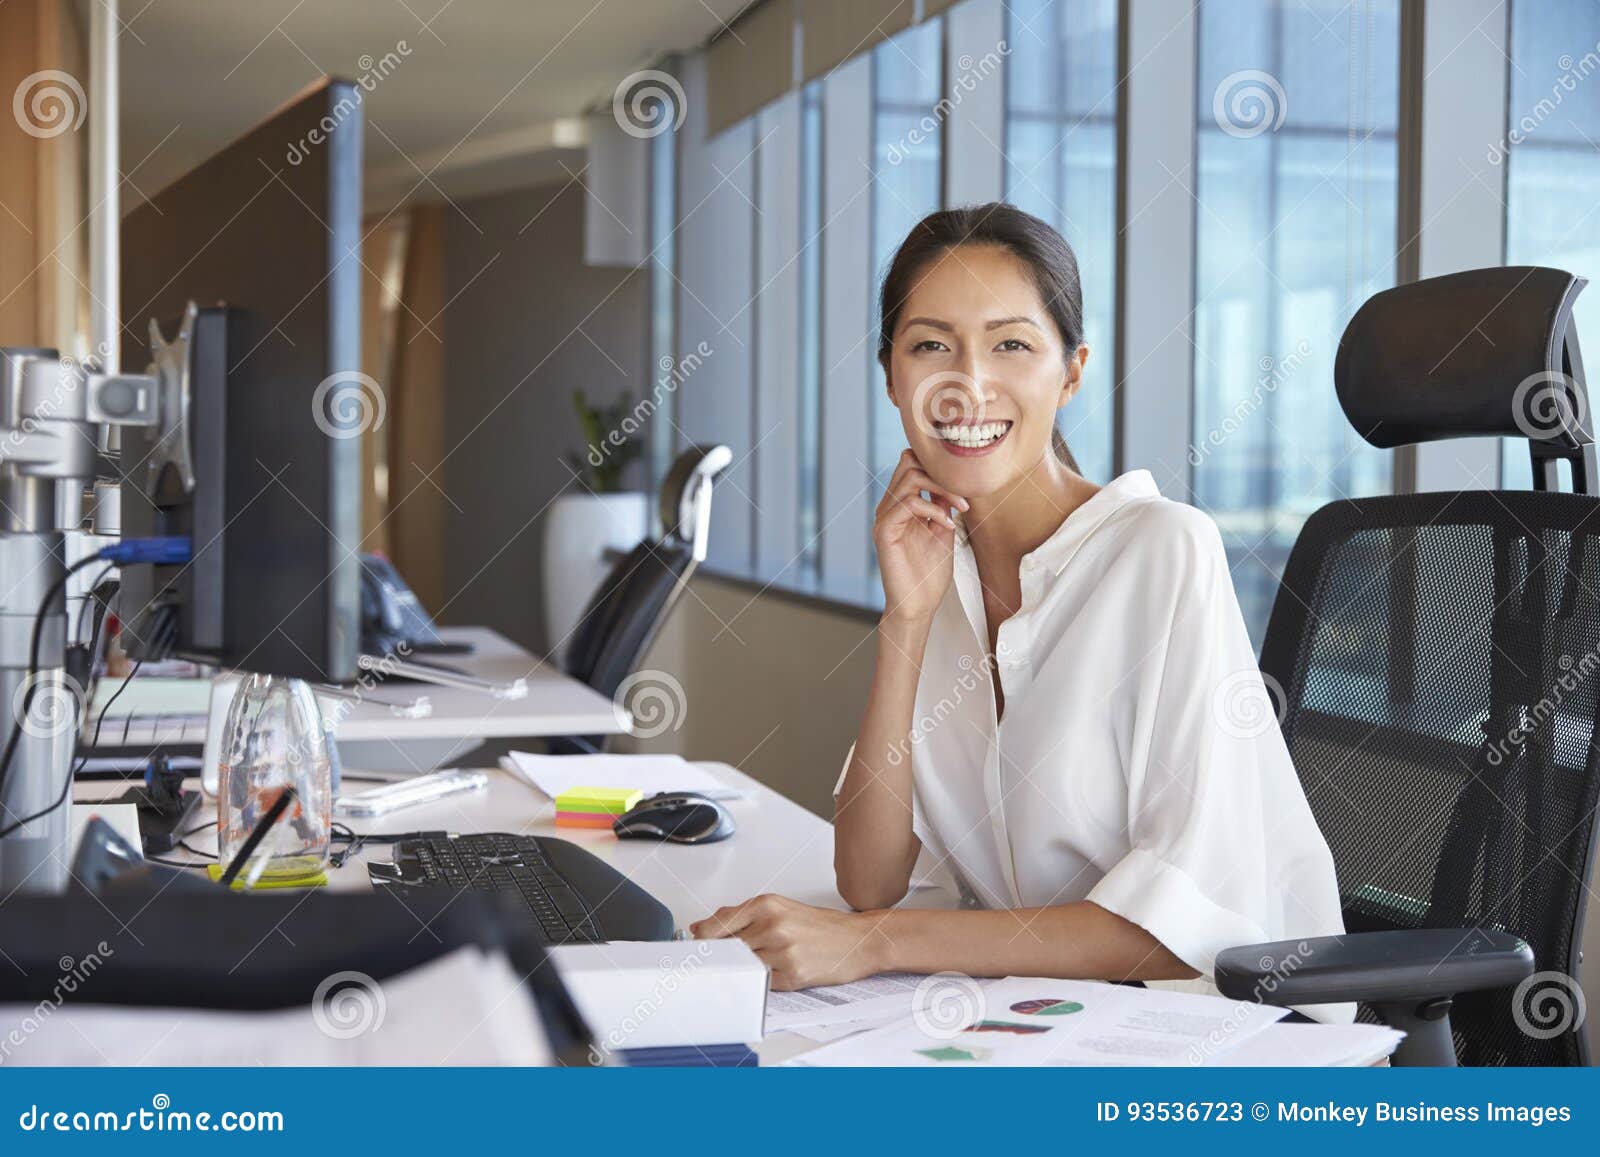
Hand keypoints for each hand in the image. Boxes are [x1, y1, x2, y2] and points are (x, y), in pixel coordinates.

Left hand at [690, 894, 887, 990]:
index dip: (702, 941)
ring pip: (743, 967)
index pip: (716, 926)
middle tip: (724, 960)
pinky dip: (764, 981)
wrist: (857, 941)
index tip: (697, 948)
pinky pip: (762, 983)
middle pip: (726, 948)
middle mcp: (772, 925)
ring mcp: (782, 951)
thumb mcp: (779, 908)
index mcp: (766, 905)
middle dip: (723, 957)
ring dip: (746, 969)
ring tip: (763, 962)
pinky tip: (778, 972)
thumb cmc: (820, 926)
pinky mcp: (792, 975)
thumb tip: (701, 926)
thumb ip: (739, 915)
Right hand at [874, 450, 966, 625]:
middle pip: (909, 462)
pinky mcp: (884, 530)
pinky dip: (933, 509)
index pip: (912, 464)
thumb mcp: (943, 530)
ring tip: (961, 509)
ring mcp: (885, 517)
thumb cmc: (930, 574)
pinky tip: (947, 525)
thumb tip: (953, 479)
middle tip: (964, 497)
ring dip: (942, 489)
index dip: (939, 467)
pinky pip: (907, 503)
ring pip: (909, 477)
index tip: (965, 486)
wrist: (918, 605)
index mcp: (901, 505)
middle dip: (942, 474)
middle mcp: (889, 507)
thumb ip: (943, 505)